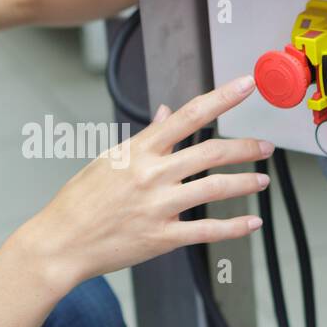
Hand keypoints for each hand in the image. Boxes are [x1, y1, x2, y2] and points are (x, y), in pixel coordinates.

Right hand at [17, 74, 273, 289]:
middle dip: (245, 147)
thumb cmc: (80, 200)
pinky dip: (234, 227)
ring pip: (215, 188)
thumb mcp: (109, 159)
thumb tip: (167, 113)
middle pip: (211, 152)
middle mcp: (152, 175)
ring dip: (245, 182)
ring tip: (262, 180)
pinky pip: (207, 231)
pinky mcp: (162, 237)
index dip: (222, 97)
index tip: (246, 84)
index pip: (189, 115)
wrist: (61, 241)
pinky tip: (252, 222)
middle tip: (265, 147)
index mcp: (139, 150)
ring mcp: (158, 207)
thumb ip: (146, 137)